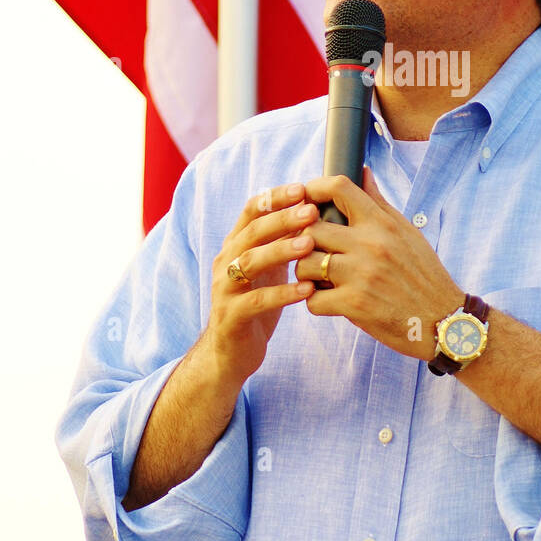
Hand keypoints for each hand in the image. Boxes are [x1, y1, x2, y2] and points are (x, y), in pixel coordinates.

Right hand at [205, 182, 317, 386]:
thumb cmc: (259, 300)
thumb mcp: (270, 266)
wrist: (230, 351)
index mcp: (236, 244)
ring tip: (309, 245)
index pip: (252, 210)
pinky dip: (282, 294)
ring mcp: (225, 289)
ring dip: (280, 251)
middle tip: (311, 211)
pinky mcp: (231, 317)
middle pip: (251, 232)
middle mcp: (226, 261)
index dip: (276, 197)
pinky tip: (307, 289)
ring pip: (250, 262)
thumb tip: (315, 206)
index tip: (303, 188)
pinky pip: (256, 301)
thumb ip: (284, 239)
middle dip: (282, 219)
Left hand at [297, 168, 463, 357]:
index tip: (305, 199)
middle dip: (303, 239)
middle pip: (311, 228)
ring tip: (318, 278)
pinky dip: (315, 302)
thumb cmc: (424, 274)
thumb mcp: (407, 232)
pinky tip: (328, 301)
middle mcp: (370, 245)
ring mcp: (360, 275)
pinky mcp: (354, 305)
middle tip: (310, 249)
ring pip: (305, 264)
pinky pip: (312, 299)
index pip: (340, 187)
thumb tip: (363, 171)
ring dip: (305, 273)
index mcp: (382, 223)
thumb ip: (379, 203)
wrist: (442, 320)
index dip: (315, 188)